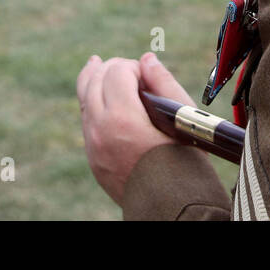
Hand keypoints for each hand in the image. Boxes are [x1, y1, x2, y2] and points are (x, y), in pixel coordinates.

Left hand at [77, 52, 193, 204]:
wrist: (173, 209)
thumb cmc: (187, 165)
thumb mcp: (183, 118)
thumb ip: (164, 82)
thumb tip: (146, 59)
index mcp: (123, 120)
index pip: (116, 71)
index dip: (133, 66)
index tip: (147, 75)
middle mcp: (100, 131)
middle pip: (93, 80)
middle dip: (111, 68)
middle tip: (129, 70)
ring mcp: (93, 147)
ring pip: (83, 99)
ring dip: (95, 81)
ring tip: (99, 66)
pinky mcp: (93, 159)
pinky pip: (86, 121)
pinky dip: (93, 103)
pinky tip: (102, 98)